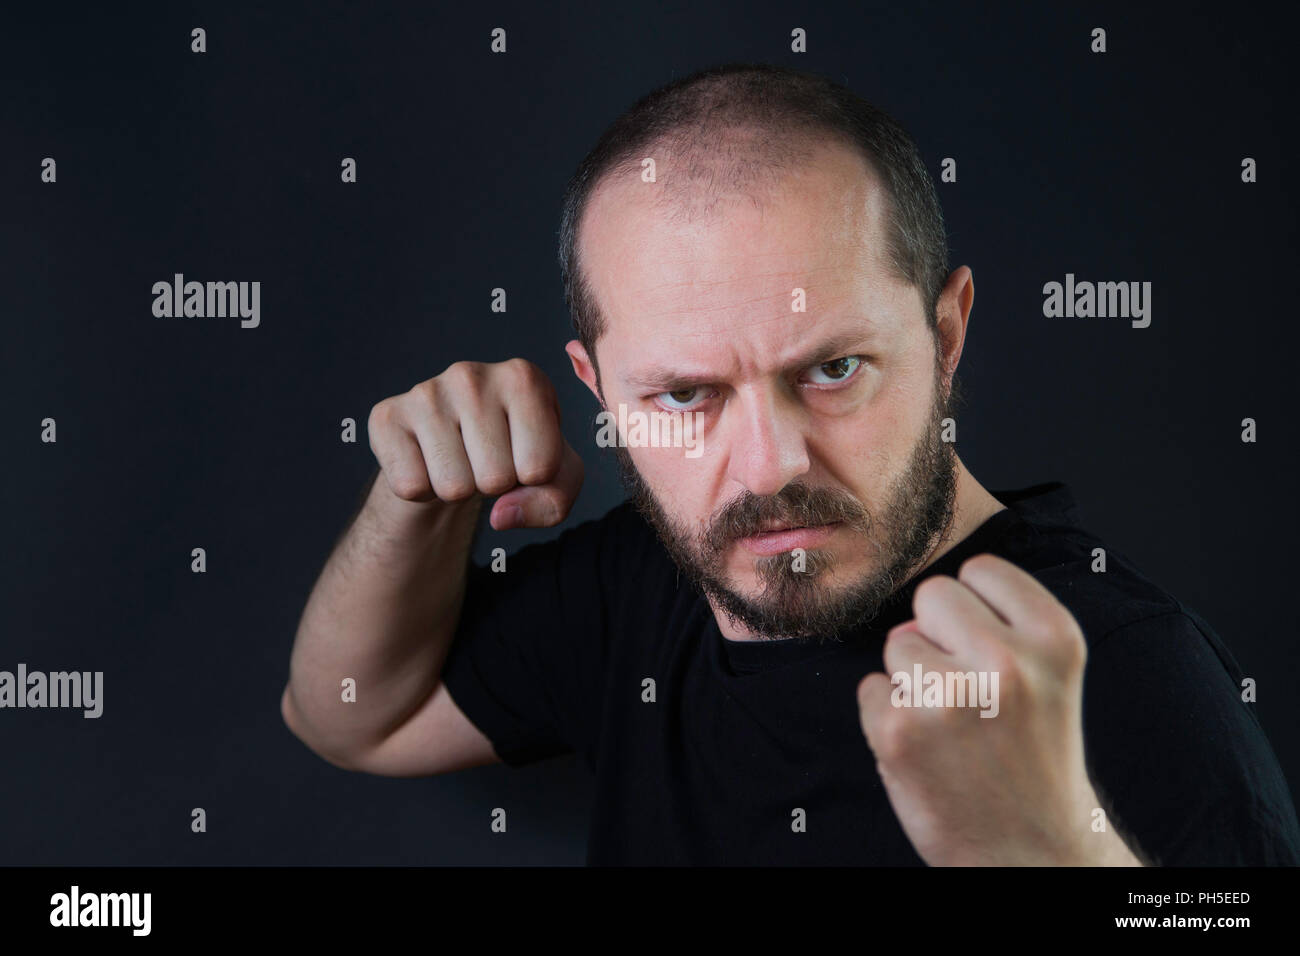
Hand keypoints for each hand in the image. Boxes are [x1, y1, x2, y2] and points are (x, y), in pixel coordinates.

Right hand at [367, 359, 583, 528]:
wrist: (453, 450)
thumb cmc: (514, 455)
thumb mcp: (555, 477)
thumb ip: (554, 500)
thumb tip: (502, 516)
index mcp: (525, 379)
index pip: (540, 467)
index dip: (533, 478)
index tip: (522, 453)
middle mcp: (473, 376)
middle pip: (496, 478)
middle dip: (494, 486)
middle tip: (485, 460)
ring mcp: (426, 392)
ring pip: (454, 487)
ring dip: (459, 491)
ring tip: (459, 460)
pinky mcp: (387, 416)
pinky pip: (411, 486)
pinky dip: (422, 491)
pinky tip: (428, 461)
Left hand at [857, 553, 1142, 865]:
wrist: (1032, 852)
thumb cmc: (1032, 756)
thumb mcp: (1048, 675)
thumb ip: (1001, 623)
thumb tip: (917, 608)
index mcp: (1054, 638)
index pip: (981, 569)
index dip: (975, 608)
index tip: (988, 647)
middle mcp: (1006, 662)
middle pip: (932, 595)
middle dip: (937, 634)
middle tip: (966, 690)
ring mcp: (950, 697)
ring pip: (897, 643)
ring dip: (912, 679)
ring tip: (951, 726)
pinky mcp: (900, 730)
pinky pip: (870, 689)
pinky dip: (887, 717)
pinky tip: (927, 750)